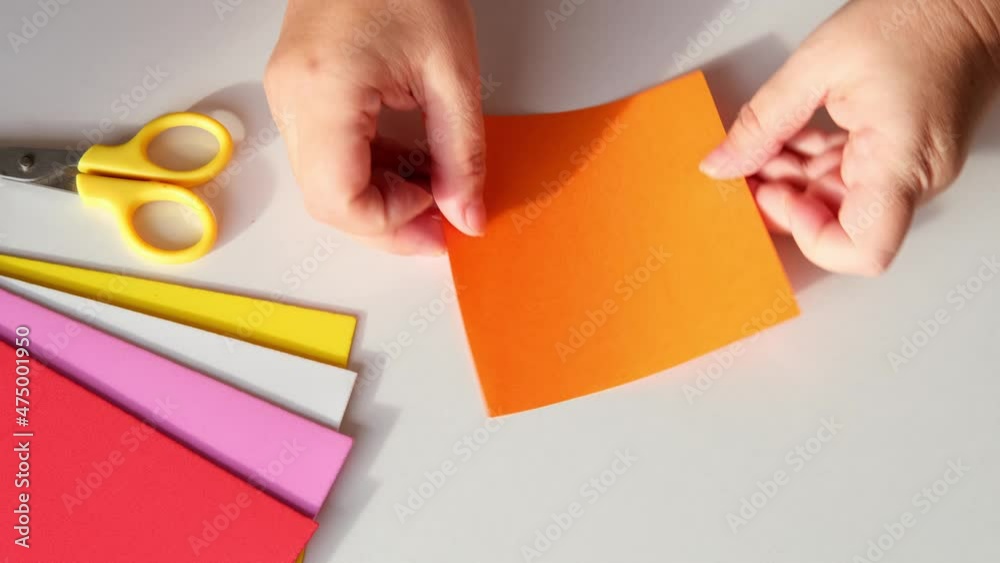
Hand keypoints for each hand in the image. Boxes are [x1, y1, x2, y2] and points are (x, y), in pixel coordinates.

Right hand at [265, 0, 485, 254]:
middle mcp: (291, 98)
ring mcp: (287, 96)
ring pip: (325, 183)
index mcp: (323, 90)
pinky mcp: (297, 92)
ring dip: (379, 199)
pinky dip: (368, 171)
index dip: (392, 226)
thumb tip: (467, 214)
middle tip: (441, 223)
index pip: (340, 199)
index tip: (441, 223)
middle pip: (327, 200)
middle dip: (387, 222)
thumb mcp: (452, 72)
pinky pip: (325, 155)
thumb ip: (462, 153)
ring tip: (431, 188)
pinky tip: (406, 164)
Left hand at [700, 0, 999, 275]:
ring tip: (765, 143)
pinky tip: (789, 137)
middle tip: (747, 166)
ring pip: (837, 201)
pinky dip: (812, 163)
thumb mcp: (818, 64)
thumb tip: (722, 165)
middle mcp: (914, 177)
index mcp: (901, 160)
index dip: (809, 237)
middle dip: (784, 199)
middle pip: (838, 224)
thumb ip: (764, 121)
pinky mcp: (901, 157)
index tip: (773, 196)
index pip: (862, 249)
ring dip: (792, 179)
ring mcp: (910, 170)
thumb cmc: (915, 16)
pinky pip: (848, 178)